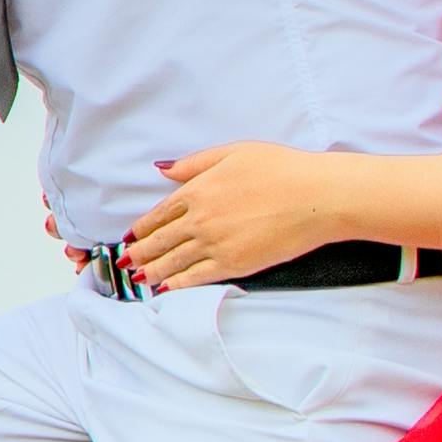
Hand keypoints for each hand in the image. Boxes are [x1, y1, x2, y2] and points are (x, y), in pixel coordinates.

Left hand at [123, 141, 345, 291]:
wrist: (315, 196)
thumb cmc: (281, 169)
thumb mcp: (233, 153)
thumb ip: (195, 163)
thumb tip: (163, 169)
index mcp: (198, 190)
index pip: (161, 213)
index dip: (143, 226)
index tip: (132, 235)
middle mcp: (200, 219)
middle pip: (161, 239)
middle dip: (140, 251)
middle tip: (125, 261)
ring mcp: (214, 244)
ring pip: (173, 261)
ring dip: (152, 270)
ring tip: (138, 277)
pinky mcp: (233, 264)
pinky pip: (196, 277)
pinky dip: (177, 283)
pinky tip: (166, 288)